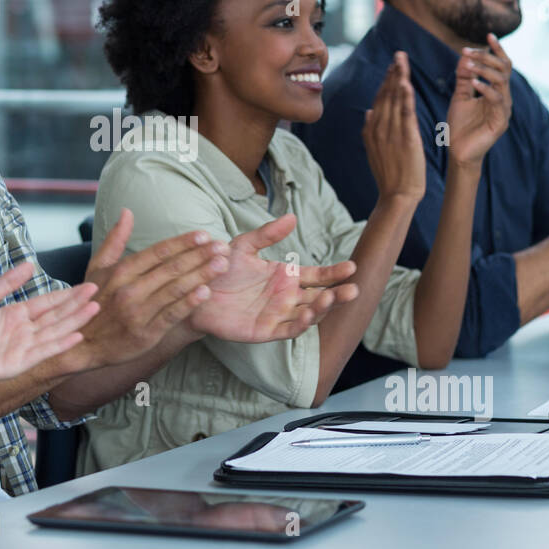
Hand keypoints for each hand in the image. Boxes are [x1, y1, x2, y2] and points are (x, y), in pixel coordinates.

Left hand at [0, 261, 99, 395]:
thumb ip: (6, 283)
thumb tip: (29, 265)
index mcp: (15, 315)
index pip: (47, 303)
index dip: (66, 294)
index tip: (85, 285)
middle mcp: (24, 331)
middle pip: (56, 315)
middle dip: (77, 304)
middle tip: (97, 292)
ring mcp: (24, 348)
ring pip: (55, 332)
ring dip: (75, 321)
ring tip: (94, 309)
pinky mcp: (20, 364)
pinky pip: (44, 352)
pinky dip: (60, 344)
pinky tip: (76, 335)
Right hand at [68, 209, 231, 370]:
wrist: (80, 344)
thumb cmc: (92, 302)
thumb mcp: (97, 268)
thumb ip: (115, 240)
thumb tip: (127, 212)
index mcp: (120, 271)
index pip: (158, 251)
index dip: (183, 242)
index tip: (204, 235)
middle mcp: (129, 289)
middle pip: (171, 267)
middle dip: (200, 255)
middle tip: (223, 246)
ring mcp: (138, 311)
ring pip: (175, 289)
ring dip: (201, 274)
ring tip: (222, 264)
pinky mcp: (145, 333)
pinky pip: (171, 314)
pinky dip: (189, 302)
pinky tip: (206, 292)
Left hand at [187, 214, 360, 341]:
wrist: (195, 290)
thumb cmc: (220, 268)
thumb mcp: (244, 246)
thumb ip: (267, 234)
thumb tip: (292, 217)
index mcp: (286, 276)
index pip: (317, 276)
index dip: (334, 273)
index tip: (351, 267)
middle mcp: (287, 297)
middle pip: (319, 297)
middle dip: (337, 294)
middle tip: (353, 289)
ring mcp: (278, 315)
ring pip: (308, 314)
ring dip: (322, 308)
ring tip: (332, 298)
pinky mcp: (265, 331)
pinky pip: (288, 329)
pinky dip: (301, 323)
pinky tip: (310, 313)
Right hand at [362, 51, 424, 202]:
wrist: (397, 196)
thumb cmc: (389, 176)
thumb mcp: (375, 151)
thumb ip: (371, 130)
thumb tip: (368, 112)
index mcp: (372, 130)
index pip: (380, 99)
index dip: (386, 81)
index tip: (393, 66)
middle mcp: (379, 128)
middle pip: (386, 95)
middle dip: (392, 73)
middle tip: (399, 54)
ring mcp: (391, 133)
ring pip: (395, 100)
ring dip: (399, 78)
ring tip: (402, 60)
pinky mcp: (406, 139)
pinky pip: (405, 113)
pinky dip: (405, 97)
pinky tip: (406, 82)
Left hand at [446, 33, 511, 166]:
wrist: (459, 152)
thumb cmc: (460, 125)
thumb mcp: (460, 96)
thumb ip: (464, 77)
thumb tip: (464, 55)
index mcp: (496, 90)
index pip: (502, 65)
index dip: (497, 50)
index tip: (488, 35)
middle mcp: (503, 98)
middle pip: (504, 69)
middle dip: (486, 57)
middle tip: (468, 51)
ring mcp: (504, 109)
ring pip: (502, 81)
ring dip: (485, 70)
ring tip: (469, 65)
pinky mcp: (500, 122)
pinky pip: (497, 100)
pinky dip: (485, 88)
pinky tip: (473, 83)